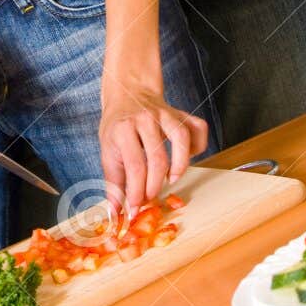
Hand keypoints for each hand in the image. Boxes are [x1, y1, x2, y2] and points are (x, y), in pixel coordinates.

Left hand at [100, 79, 208, 212]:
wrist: (128, 93)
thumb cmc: (117, 126)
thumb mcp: (107, 150)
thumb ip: (113, 181)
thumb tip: (116, 212)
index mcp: (123, 128)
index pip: (134, 166)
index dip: (135, 192)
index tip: (134, 210)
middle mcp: (145, 118)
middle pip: (158, 157)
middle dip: (155, 185)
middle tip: (149, 197)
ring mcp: (165, 114)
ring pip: (182, 139)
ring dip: (179, 166)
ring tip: (170, 179)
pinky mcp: (180, 113)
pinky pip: (198, 128)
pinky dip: (197, 146)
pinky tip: (186, 157)